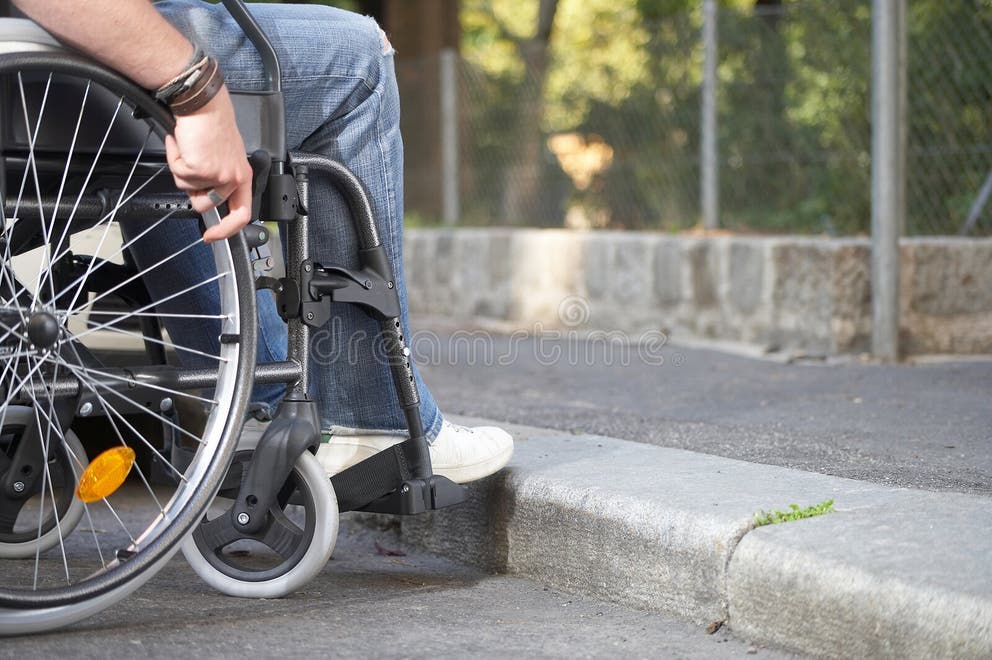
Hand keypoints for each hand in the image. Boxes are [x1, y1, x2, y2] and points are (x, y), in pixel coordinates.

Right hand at [164, 86, 251, 242]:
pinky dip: (174, 158)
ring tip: (189, 150)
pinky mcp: (200, 169)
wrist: (202, 104)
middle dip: (191, 191)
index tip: (211, 235)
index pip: (241, 214)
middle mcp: (233, 178)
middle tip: (189, 168)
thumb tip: (204, 198)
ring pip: (188, 190)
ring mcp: (217, 175)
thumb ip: (218, 180)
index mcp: (242, 176)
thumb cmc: (211, 124)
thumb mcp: (223, 158)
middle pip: (206, 205)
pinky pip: (178, 174)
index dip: (226, 230)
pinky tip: (182, 143)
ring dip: (182, 171)